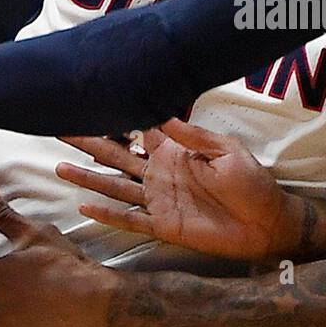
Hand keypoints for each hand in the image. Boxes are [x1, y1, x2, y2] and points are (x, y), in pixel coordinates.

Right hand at [57, 118, 300, 260]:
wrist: (266, 223)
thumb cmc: (251, 182)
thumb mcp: (225, 150)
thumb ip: (192, 135)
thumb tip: (161, 112)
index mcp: (175, 151)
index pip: (139, 129)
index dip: (116, 116)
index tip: (92, 101)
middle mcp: (160, 173)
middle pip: (116, 155)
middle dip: (89, 143)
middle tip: (59, 129)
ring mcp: (158, 200)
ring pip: (115, 186)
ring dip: (88, 177)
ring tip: (59, 166)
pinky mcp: (163, 225)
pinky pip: (129, 219)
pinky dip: (107, 214)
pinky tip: (84, 207)